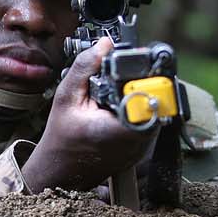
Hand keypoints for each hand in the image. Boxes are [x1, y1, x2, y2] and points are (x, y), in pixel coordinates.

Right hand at [20, 37, 157, 193]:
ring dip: (141, 98)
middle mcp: (138, 141)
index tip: (138, 65)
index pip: (152, 98)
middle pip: (156, 101)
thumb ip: (85, 68)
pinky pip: (149, 123)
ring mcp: (142, 148)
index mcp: (121, 129)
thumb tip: (105, 44)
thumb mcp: (66, 97)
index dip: (148, 79)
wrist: (61, 171)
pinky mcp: (142, 150)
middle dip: (142, 84)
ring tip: (118, 94)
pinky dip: (137, 112)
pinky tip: (118, 109)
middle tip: (122, 77)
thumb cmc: (61, 138)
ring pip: (155, 112)